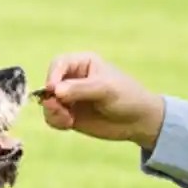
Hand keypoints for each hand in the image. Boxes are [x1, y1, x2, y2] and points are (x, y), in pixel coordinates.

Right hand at [39, 52, 164, 148]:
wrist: (138, 121)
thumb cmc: (126, 97)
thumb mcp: (105, 89)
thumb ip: (80, 89)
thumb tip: (55, 91)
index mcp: (83, 63)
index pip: (58, 64)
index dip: (52, 76)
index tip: (54, 90)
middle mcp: (73, 79)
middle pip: (49, 83)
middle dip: (51, 97)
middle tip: (59, 108)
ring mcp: (70, 98)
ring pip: (48, 102)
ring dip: (52, 111)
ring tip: (66, 119)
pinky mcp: (70, 115)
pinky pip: (53, 117)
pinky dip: (56, 121)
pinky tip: (68, 124)